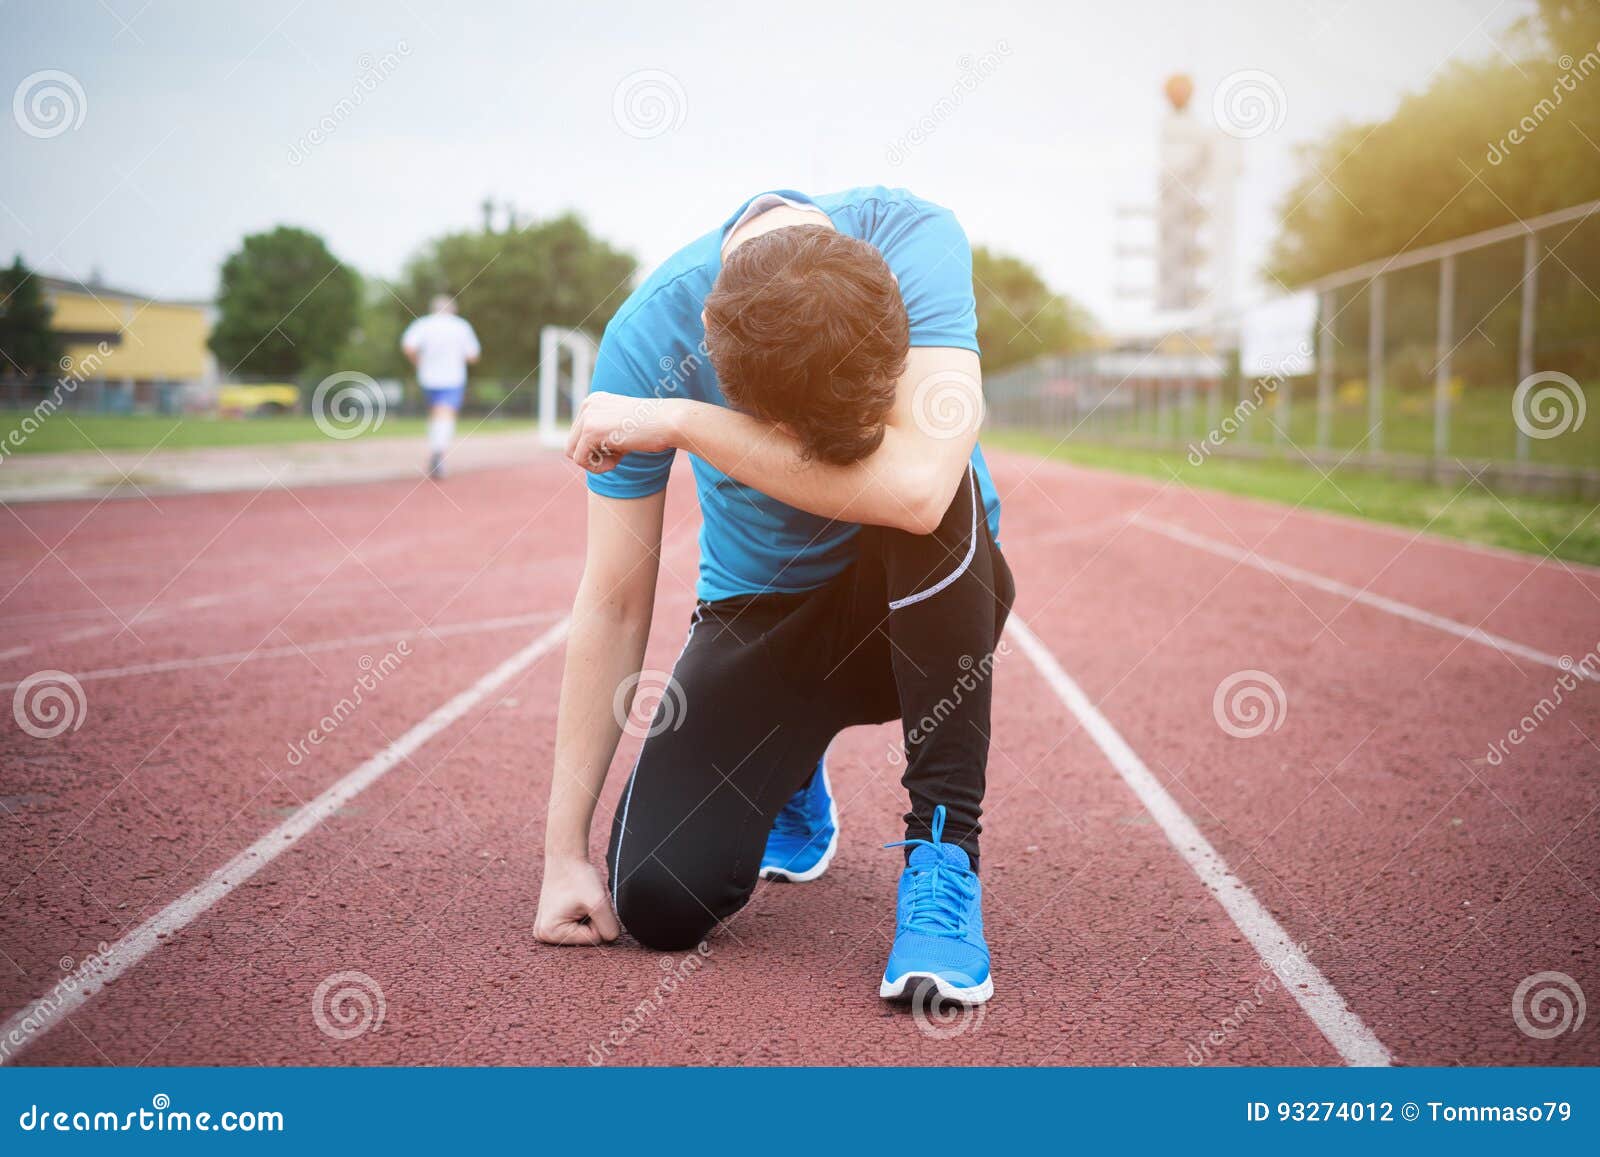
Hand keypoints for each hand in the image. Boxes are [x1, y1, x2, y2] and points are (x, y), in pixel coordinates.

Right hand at [534, 856, 620, 945]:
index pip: (593, 939)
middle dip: (592, 920)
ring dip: (588, 918)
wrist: (566, 859)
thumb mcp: (598, 902)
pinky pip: (577, 928)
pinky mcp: (550, 924)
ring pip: (584, 933)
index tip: (587, 903)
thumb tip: (612, 940)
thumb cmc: (579, 877)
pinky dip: (582, 916)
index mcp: (550, 933)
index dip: (599, 920)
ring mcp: (545, 931)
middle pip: (587, 939)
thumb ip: (609, 926)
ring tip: (578, 901)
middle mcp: (543, 936)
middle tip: (583, 902)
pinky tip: (574, 903)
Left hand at [566, 393, 682, 473]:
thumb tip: (578, 456)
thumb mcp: (623, 427)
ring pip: (573, 453)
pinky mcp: (590, 430)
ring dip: (595, 462)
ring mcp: (588, 415)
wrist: (669, 422)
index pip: (578, 436)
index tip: (620, 444)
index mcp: (594, 401)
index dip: (597, 449)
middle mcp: (588, 404)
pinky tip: (618, 460)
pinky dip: (598, 468)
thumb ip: (602, 434)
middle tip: (618, 454)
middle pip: (571, 445)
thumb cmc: (653, 428)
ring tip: (618, 457)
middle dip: (594, 456)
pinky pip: (580, 460)